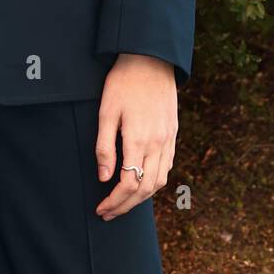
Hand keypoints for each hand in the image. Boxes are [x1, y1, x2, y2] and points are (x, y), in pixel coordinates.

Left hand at [94, 53, 177, 219]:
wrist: (150, 60)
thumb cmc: (123, 83)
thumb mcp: (106, 112)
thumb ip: (104, 147)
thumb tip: (103, 177)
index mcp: (139, 140)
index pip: (129, 184)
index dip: (114, 202)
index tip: (101, 209)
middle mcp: (157, 144)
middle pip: (145, 190)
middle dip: (126, 206)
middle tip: (108, 213)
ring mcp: (168, 140)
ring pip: (159, 181)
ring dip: (141, 198)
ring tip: (123, 202)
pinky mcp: (172, 134)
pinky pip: (167, 167)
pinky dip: (154, 182)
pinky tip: (142, 183)